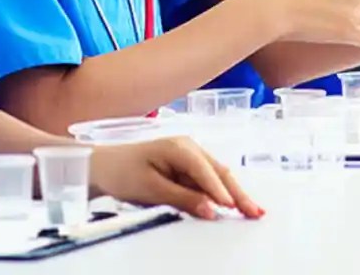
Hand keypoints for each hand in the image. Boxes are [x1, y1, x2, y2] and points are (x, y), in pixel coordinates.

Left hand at [89, 137, 262, 220]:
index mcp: (179, 147)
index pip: (205, 171)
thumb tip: (211, 210)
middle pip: (219, 172)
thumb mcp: (151, 189)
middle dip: (238, 193)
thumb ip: (182, 198)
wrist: (104, 166)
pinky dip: (221, 193)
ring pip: (218, 177)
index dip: (220, 190)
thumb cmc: (122, 171)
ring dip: (234, 194)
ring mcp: (190, 156)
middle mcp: (189, 147)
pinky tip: (235, 204)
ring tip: (252, 211)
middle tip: (255, 212)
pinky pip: (208, 181)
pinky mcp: (188, 167)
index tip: (232, 208)